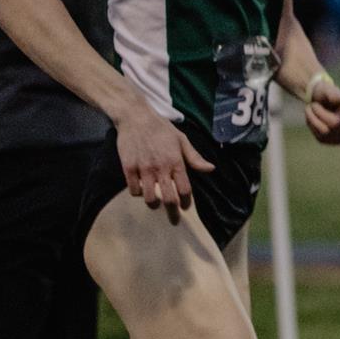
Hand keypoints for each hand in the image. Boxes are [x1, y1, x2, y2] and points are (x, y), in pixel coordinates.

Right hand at [114, 105, 213, 221]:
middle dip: (173, 213)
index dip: (187, 202)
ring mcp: (143, 169)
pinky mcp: (128, 168)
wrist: (135, 117)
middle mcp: (160, 168)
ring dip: (154, 204)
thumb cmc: (162, 129)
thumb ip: (195, 158)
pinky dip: (138, 193)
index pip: (185, 189)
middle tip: (174, 220)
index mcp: (176, 162)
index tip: (186, 207)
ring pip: (149, 198)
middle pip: (168, 199)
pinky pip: (133, 190)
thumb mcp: (182, 140)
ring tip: (156, 203)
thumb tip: (211, 169)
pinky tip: (141, 189)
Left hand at [301, 73, 339, 144]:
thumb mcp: (326, 89)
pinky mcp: (339, 140)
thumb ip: (332, 93)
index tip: (314, 104)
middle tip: (310, 107)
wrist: (323, 101)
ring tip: (310, 113)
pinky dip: (314, 130)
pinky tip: (314, 121)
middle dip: (315, 118)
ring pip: (324, 135)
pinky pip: (322, 139)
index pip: (335, 122)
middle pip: (329, 129)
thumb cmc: (325, 94)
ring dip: (313, 123)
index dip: (320, 114)